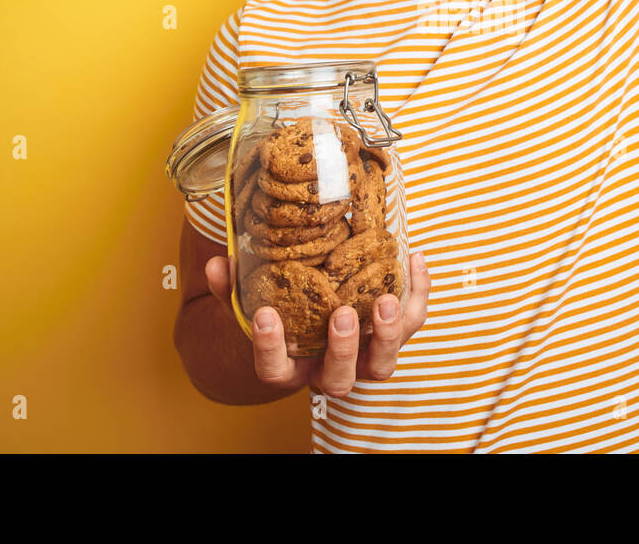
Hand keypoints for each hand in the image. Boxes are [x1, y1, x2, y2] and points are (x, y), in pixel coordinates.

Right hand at [204, 249, 429, 397]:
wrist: (317, 319)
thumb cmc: (285, 315)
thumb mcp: (255, 302)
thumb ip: (235, 289)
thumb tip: (220, 264)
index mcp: (291, 365)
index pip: (274, 369)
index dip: (270, 348)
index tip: (266, 316)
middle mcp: (329, 370)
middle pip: (339, 379)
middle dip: (343, 349)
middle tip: (342, 315)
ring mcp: (364, 357)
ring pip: (382, 365)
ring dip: (387, 334)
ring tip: (385, 298)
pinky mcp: (394, 336)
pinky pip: (412, 321)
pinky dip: (418, 292)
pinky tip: (415, 259)